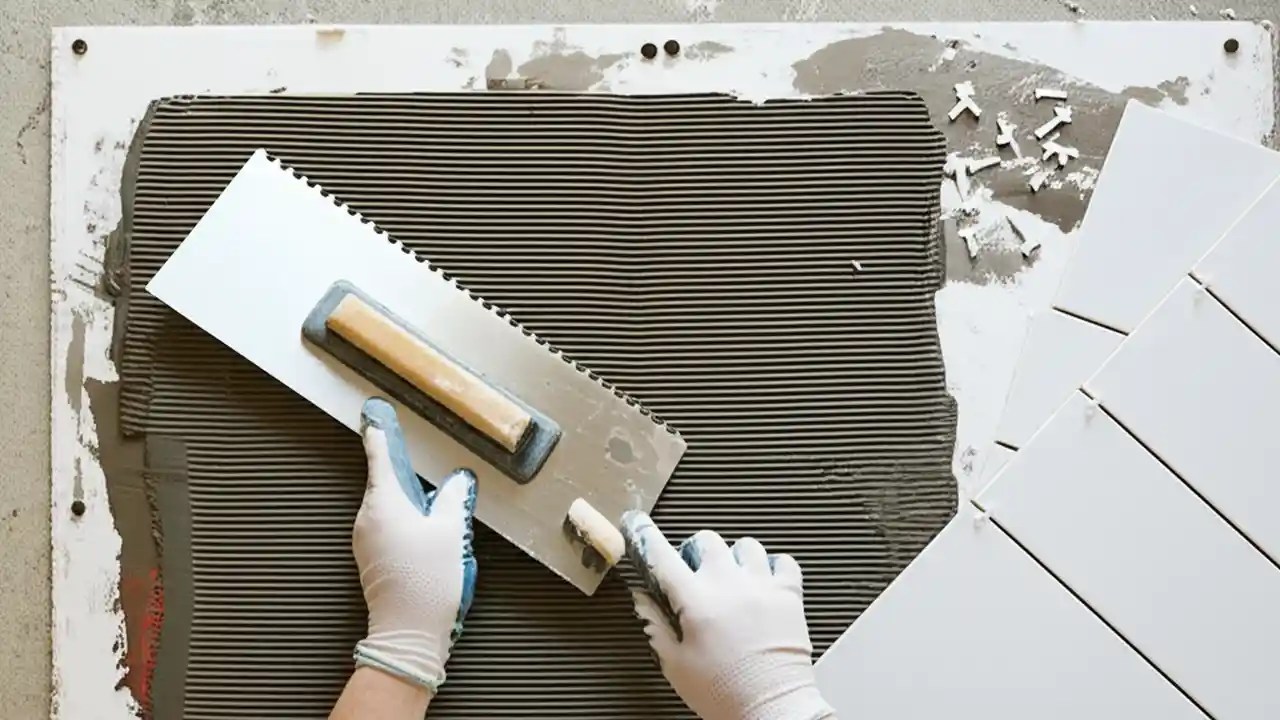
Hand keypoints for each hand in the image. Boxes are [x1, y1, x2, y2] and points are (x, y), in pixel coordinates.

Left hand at [351, 398, 477, 694]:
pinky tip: (432, 546)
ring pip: (392, 511)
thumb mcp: (451, 532)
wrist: (408, 635)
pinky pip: (392, 532)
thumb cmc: (427, 582)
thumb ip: (454, 499)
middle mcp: (368, 519)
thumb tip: (457, 480)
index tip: (374, 416)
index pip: (381, 458)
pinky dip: (411, 530)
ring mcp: (367, 542)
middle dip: (413, 483)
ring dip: (415, 510)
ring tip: (444, 528)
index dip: (380, 435)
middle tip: (437, 487)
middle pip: (389, 486)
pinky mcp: (373, 562)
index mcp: (383, 504)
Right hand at [622, 512, 834, 719]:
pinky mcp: (789, 594)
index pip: (662, 556)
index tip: (638, 524)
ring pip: (746, 545)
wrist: (771, 710)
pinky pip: (784, 562)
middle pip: (707, 540)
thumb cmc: (724, 694)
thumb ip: (656, 626)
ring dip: (735, 558)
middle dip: (697, 552)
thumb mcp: (676, 665)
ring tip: (734, 580)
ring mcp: (761, 586)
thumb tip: (642, 600)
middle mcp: (728, 585)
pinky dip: (774, 568)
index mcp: (696, 601)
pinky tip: (764, 584)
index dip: (645, 536)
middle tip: (697, 575)